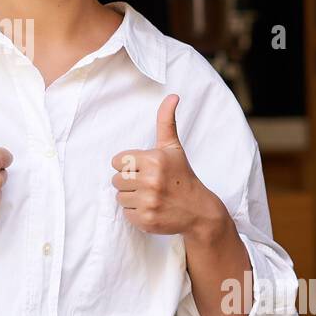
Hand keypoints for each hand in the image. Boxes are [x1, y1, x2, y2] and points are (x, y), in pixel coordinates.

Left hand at [110, 94, 230, 240]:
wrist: (198, 210)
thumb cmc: (182, 175)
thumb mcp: (173, 147)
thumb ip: (166, 121)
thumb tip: (172, 95)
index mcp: (154, 160)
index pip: (118, 161)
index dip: (128, 165)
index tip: (143, 169)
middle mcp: (151, 181)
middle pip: (117, 179)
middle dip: (130, 181)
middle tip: (148, 183)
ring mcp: (149, 202)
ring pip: (119, 197)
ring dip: (131, 197)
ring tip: (150, 196)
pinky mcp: (146, 220)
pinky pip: (126, 213)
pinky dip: (136, 212)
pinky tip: (151, 208)